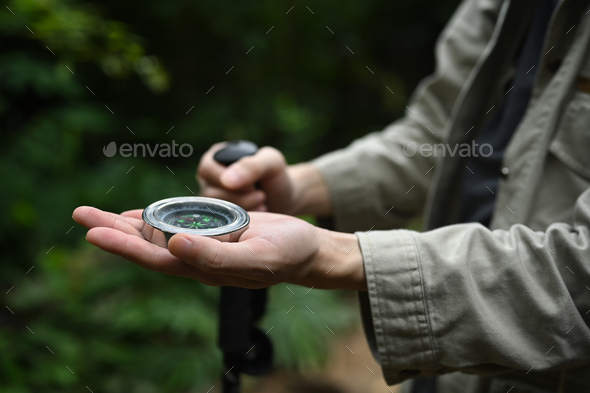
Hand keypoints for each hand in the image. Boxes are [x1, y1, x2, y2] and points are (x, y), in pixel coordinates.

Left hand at [73, 206, 365, 289]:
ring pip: (157, 233)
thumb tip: (174, 245)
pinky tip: (139, 213)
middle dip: (112, 231)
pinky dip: (154, 216)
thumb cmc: (287, 255)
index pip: (155, 257)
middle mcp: (197, 257)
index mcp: (204, 267)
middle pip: (147, 244)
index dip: (123, 246)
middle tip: (79, 213)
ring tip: (96, 213)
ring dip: (126, 223)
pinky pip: (176, 222)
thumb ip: (217, 256)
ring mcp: (204, 244)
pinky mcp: (213, 230)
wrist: (307, 250)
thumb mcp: (256, 256)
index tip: (92, 232)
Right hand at [197, 143, 332, 215]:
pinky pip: (221, 221)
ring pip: (215, 208)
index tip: (253, 185)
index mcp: (216, 156)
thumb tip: (227, 181)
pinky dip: (240, 219)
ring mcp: (212, 197)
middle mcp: (208, 177)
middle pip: (209, 192)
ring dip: (241, 207)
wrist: (284, 197)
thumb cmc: (277, 175)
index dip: (229, 180)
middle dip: (238, 197)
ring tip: (261, 201)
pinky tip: (258, 211)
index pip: (207, 169)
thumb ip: (252, 166)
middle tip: (261, 195)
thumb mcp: (271, 163)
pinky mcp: (219, 214)